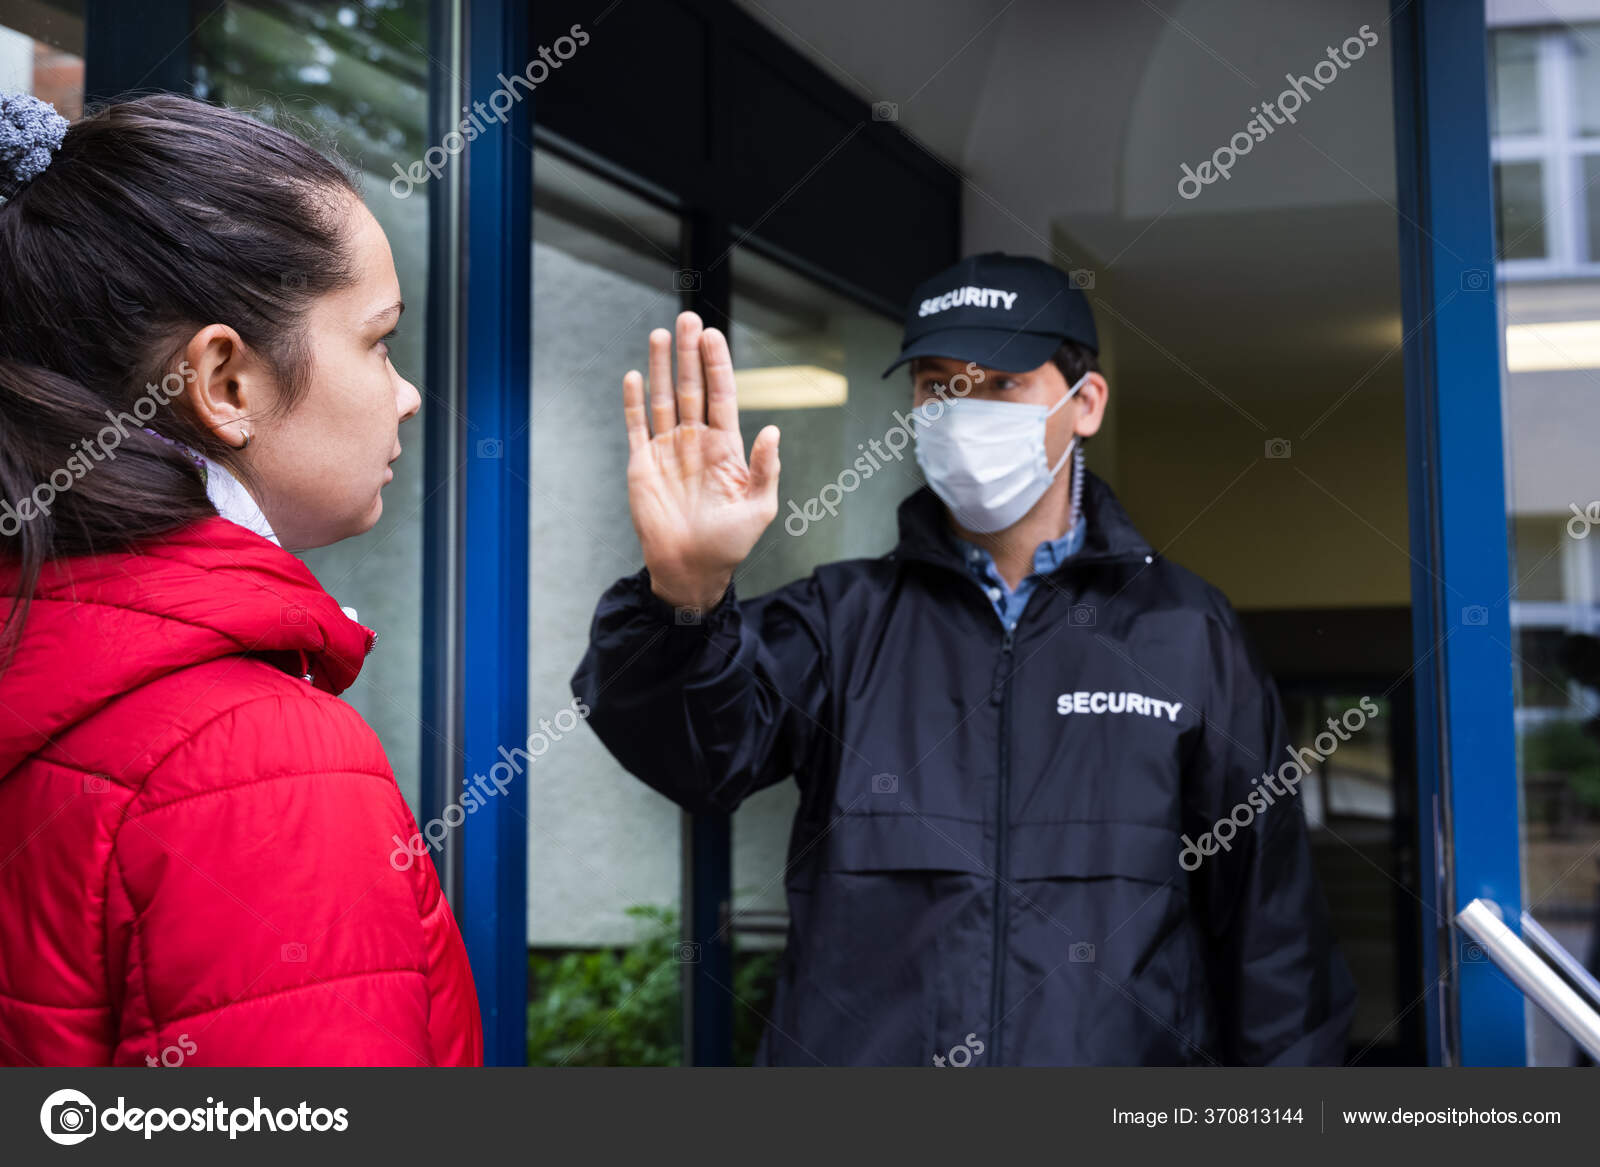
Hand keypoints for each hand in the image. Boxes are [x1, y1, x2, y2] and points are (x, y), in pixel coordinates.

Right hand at [624, 312, 779, 611]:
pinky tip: (635, 376)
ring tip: (661, 334)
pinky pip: (636, 426)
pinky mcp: (642, 464)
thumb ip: (765, 469)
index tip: (712, 336)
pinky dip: (634, 402)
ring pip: (664, 398)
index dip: (717, 365)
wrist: (690, 570)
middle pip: (692, 387)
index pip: (721, 396)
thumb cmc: (728, 544)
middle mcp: (696, 441)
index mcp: (726, 448)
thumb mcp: (759, 508)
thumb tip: (772, 430)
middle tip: (687, 318)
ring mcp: (668, 450)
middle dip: (689, 353)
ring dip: (662, 366)